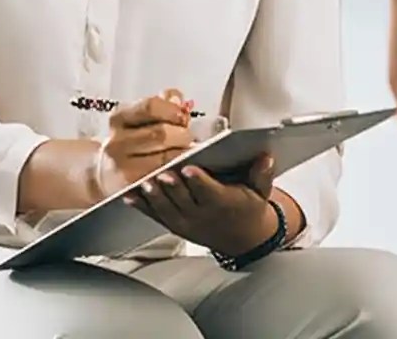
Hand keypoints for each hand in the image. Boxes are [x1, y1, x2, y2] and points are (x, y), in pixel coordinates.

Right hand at [93, 89, 193, 198]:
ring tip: (185, 152)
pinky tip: (180, 167)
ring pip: (166, 158)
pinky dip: (178, 170)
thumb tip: (178, 100)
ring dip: (183, 154)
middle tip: (187, 138)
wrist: (106, 173)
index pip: (150, 106)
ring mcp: (123, 167)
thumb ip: (162, 104)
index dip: (173, 110)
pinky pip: (165, 177)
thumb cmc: (130, 141)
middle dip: (182, 134)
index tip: (182, 116)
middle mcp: (117, 142)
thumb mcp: (138, 117)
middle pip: (161, 134)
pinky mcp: (133, 188)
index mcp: (119, 118)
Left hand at [125, 152, 278, 256]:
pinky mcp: (174, 225)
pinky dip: (142, 206)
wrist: (241, 238)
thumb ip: (262, 174)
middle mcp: (202, 215)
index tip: (190, 169)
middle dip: (173, 188)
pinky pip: (155, 215)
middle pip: (185, 200)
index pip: (210, 192)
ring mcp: (186, 222)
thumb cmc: (247, 208)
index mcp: (223, 203)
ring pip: (167, 209)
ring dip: (155, 197)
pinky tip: (130, 196)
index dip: (200, 182)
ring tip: (144, 184)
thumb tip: (266, 158)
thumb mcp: (261, 191)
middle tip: (162, 174)